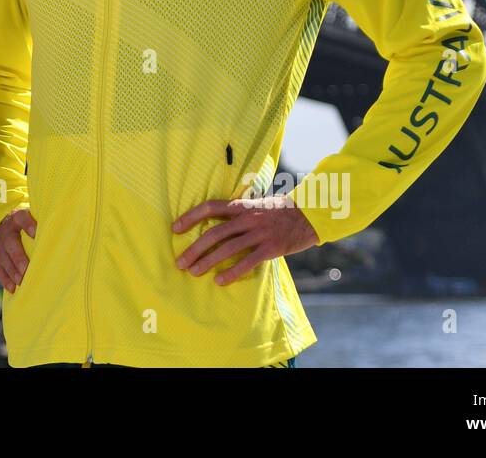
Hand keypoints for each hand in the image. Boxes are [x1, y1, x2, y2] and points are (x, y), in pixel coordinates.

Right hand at [0, 208, 37, 293]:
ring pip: (4, 259)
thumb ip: (42, 222)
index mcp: (17, 219)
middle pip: (11, 244)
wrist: (3, 226)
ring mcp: (0, 247)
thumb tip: (62, 230)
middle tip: (26, 269)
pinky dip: (5, 280)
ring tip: (21, 281)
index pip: (21, 218)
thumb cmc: (25, 225)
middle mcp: (7, 233)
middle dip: (18, 257)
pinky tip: (13, 288)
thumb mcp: (32, 217)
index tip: (35, 233)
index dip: (28, 224)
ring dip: (12, 271)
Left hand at [172, 195, 319, 284]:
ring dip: (207, 262)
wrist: (311, 214)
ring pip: (227, 248)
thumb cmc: (280, 211)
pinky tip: (220, 281)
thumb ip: (238, 213)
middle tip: (180, 262)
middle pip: (214, 233)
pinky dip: (232, 272)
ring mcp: (259, 233)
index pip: (210, 207)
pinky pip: (247, 262)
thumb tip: (216, 224)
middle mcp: (247, 218)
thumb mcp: (257, 205)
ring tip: (194, 272)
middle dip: (194, 248)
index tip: (175, 228)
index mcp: (242, 205)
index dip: (191, 217)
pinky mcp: (270, 248)